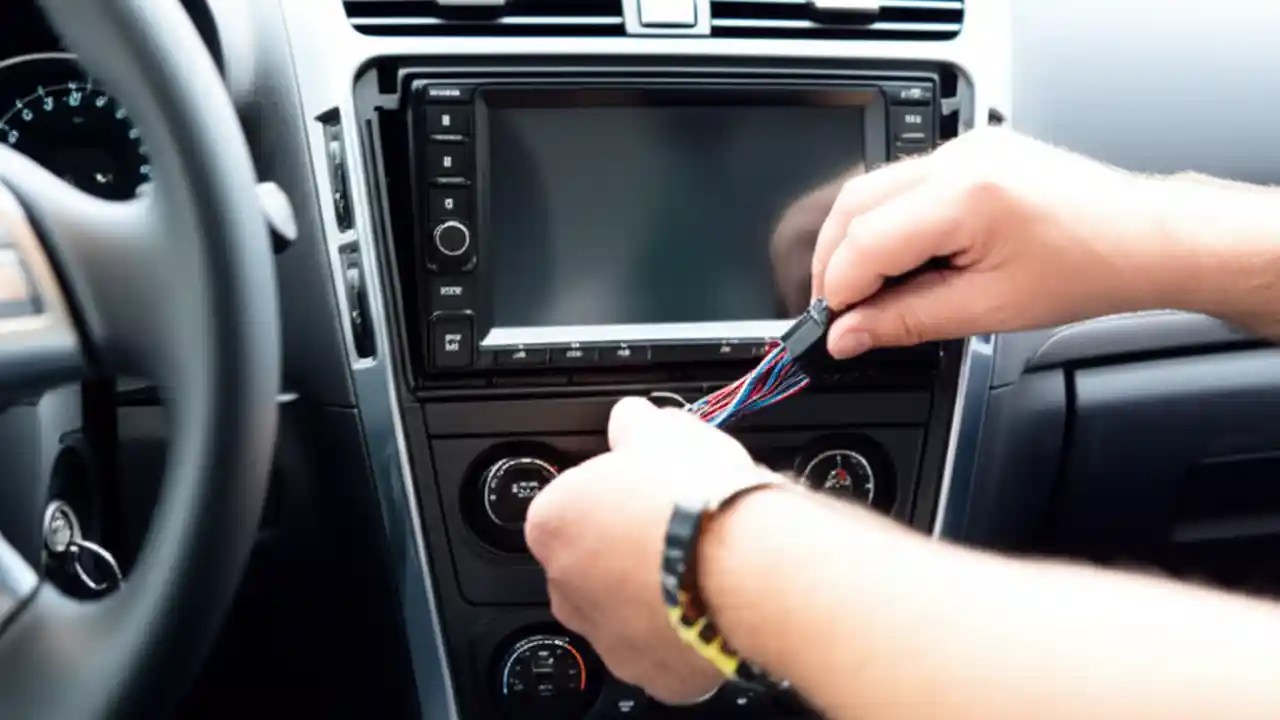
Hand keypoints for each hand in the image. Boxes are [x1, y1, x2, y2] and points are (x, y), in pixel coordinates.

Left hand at [524, 397, 767, 704]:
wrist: (753, 565)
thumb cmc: (702, 498)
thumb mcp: (664, 431)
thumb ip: (635, 425)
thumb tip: (631, 418)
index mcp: (554, 522)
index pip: (568, 503)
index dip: (609, 492)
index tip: (640, 488)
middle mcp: (568, 587)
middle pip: (590, 562)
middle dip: (625, 548)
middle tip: (674, 525)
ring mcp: (609, 636)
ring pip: (623, 611)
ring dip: (651, 592)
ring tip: (701, 564)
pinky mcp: (654, 674)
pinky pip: (662, 650)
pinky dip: (682, 632)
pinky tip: (713, 604)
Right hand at [810, 128, 1189, 357]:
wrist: (1143, 238)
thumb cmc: (1089, 269)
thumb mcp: (988, 310)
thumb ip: (905, 321)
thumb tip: (847, 335)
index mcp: (966, 196)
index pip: (864, 242)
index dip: (838, 291)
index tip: (833, 328)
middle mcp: (959, 158)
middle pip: (853, 206)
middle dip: (833, 263)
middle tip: (838, 313)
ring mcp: (964, 147)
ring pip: (870, 190)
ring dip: (855, 242)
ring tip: (866, 292)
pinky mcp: (971, 152)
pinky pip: (902, 183)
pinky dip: (885, 223)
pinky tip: (898, 261)